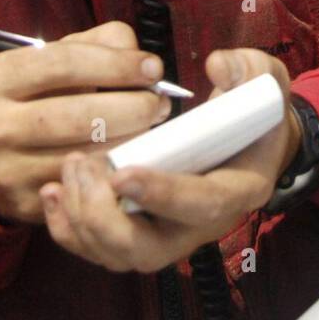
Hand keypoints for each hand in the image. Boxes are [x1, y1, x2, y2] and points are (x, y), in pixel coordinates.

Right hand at [0, 21, 172, 223]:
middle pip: (79, 115)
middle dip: (133, 107)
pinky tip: (132, 157)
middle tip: (159, 104)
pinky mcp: (25, 202)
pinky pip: (86, 186)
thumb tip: (143, 62)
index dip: (117, 65)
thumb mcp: (58, 60)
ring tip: (151, 127)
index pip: (65, 64)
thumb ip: (101, 46)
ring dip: (132, 140)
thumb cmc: (41, 97)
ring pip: (87, 154)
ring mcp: (6, 169)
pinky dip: (117, 169)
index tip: (153, 69)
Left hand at [37, 48, 302, 274]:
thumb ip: (247, 70)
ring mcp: (169, 235)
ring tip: (67, 168)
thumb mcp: (264, 82)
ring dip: (82, 219)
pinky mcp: (141, 233)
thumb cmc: (255, 111)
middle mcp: (202, 226)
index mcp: (240, 189)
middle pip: (149, 250)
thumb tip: (217, 66)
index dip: (163, 194)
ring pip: (117, 254)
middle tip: (82, 166)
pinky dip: (68, 227)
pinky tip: (54, 190)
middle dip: (105, 217)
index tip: (122, 172)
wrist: (249, 139)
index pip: (204, 205)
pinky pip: (98, 248)